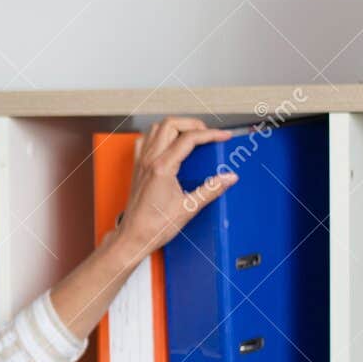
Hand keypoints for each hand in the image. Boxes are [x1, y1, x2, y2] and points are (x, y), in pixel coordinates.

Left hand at [114, 116, 237, 258]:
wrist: (133, 237)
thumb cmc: (154, 227)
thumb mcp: (189, 208)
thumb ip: (211, 189)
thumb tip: (229, 178)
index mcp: (162, 168)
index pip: (189, 138)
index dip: (211, 134)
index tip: (223, 136)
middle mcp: (149, 161)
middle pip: (170, 124)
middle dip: (193, 124)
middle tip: (208, 134)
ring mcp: (141, 162)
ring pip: (156, 128)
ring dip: (175, 126)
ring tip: (191, 135)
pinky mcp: (137, 168)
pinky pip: (145, 140)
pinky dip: (158, 135)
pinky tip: (168, 144)